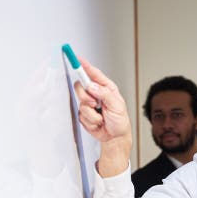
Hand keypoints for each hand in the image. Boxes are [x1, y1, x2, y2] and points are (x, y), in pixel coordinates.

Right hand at [74, 57, 132, 176]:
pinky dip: (90, 120)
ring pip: (81, 103)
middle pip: (81, 87)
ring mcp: (89, 104)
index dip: (84, 66)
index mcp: (106, 88)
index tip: (77, 59)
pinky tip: (98, 122)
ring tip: (101, 117)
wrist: (115, 137)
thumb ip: (104, 94)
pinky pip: (81, 115)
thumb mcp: (117, 106)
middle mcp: (96, 94)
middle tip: (95, 104)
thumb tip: (91, 86)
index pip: (93, 74)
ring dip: (91, 113)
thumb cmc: (120, 121)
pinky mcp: (84, 114)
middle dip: (86, 97)